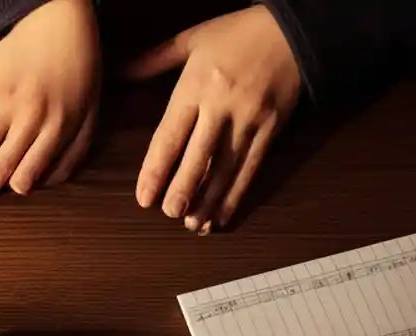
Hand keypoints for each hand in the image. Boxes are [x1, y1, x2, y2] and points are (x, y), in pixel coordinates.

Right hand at [0, 0, 99, 206]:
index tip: (10, 194)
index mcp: (59, 124)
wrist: (55, 21)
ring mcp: (4, 104)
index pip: (37, 159)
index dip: (23, 178)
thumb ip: (75, 149)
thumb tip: (51, 184)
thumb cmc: (78, 70)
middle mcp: (29, 117)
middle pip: (4, 157)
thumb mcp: (91, 109)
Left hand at [128, 6, 300, 234]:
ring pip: (226, 170)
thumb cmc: (238, 33)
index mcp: (196, 87)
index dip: (156, 171)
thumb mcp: (193, 39)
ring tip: (194, 225)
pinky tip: (223, 216)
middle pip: (199, 158)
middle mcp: (222, 108)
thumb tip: (119, 72)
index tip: (144, 198)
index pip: (170, 137)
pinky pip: (251, 169)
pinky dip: (236, 195)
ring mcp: (249, 121)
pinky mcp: (272, 130)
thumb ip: (154, 60)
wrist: (296, 30)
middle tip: (170, 214)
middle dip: (183, 190)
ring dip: (209, 201)